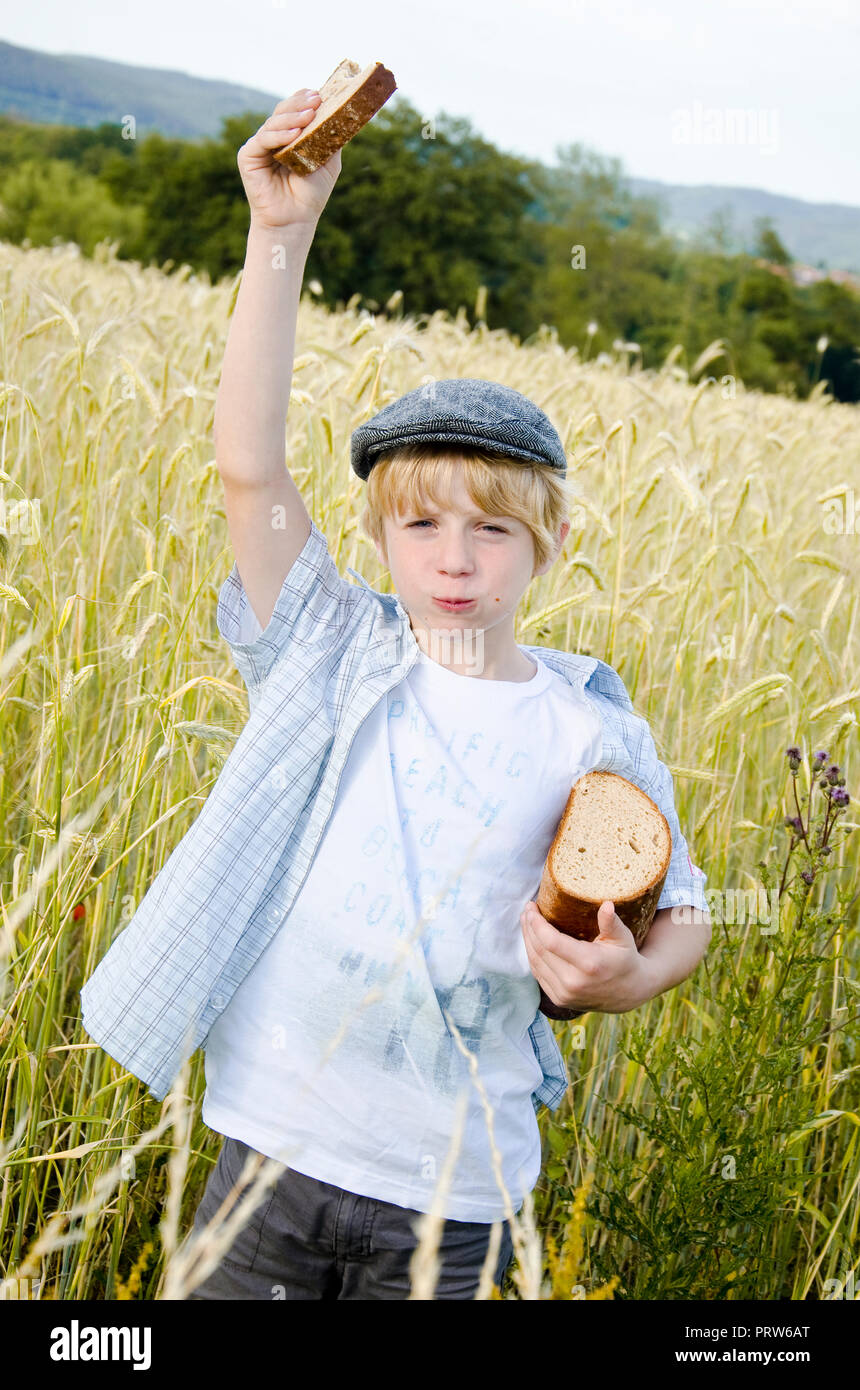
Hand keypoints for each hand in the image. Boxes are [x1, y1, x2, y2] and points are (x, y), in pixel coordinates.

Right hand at [237, 88, 341, 231]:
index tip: (320, 94)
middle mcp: (274, 137)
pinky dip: (278, 135)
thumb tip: (341, 112)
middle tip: (315, 100)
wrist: (295, 220)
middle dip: (300, 104)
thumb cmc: (311, 194)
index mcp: (290, 135)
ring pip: (274, 122)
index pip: (295, 109)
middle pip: (284, 110)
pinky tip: (293, 134)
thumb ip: (330, 137)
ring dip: (292, 117)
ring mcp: (260, 145)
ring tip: (308, 116)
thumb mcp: (328, 161)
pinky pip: (263, 139)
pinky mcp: (248, 156)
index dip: (305, 100)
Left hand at [520, 899, 653, 1014]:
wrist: (629, 992)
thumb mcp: (622, 939)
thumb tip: (606, 904)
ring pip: (535, 963)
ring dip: (527, 940)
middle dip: (529, 928)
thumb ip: (611, 922)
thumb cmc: (625, 959)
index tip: (532, 907)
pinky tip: (531, 940)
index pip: (551, 942)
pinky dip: (532, 955)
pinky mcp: (559, 1000)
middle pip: (539, 951)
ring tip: (526, 921)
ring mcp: (564, 994)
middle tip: (527, 909)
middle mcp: (573, 982)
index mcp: (589, 964)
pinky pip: (538, 974)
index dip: (537, 924)